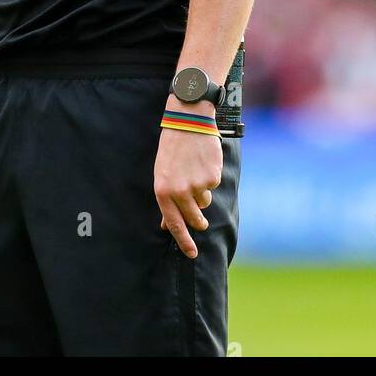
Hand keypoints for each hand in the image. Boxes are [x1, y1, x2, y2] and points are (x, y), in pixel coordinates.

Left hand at [154, 97, 222, 257]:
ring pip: (205, 201)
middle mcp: (180, 192)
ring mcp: (197, 185)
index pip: (174, 224)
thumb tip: (166, 226)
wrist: (188, 122)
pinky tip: (202, 162)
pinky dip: (210, 177)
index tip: (191, 254)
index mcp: (163, 191)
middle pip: (194, 219)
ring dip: (202, 192)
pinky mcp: (212, 177)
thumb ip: (166, 201)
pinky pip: (213, 186)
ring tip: (195, 171)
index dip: (183, 241)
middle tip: (201, 220)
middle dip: (199, 220)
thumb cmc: (172, 149)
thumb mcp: (162, 174)